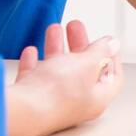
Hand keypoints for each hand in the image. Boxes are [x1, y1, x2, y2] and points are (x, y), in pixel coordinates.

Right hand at [6, 20, 122, 135]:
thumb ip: (99, 52)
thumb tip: (113, 44)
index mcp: (97, 96)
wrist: (23, 109)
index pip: (112, 76)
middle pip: (83, 70)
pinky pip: (35, 77)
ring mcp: (52, 99)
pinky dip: (34, 62)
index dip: (111, 56)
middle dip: (80, 45)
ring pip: (57, 70)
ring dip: (56, 48)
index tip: (106, 40)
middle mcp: (76, 101)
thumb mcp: (86, 64)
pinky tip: (31, 52)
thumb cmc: (57, 92)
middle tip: (75, 26)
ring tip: (53, 29)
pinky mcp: (31, 97)